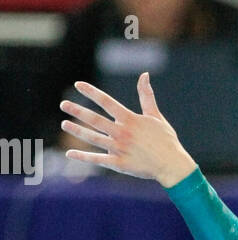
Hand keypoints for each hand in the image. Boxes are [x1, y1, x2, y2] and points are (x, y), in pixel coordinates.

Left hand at [59, 73, 195, 186]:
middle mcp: (123, 133)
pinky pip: (97, 159)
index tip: (78, 85)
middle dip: (78, 111)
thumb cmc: (165, 140)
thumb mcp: (156, 116)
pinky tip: (69, 154)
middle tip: (63, 104)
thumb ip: (146, 96)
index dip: (91, 92)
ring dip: (77, 131)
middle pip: (95, 119)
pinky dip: (82, 157)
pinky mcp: (119, 164)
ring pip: (93, 138)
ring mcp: (119, 148)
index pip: (107, 102)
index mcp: (131, 119)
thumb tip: (144, 75)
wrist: (172, 165)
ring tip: (64, 124)